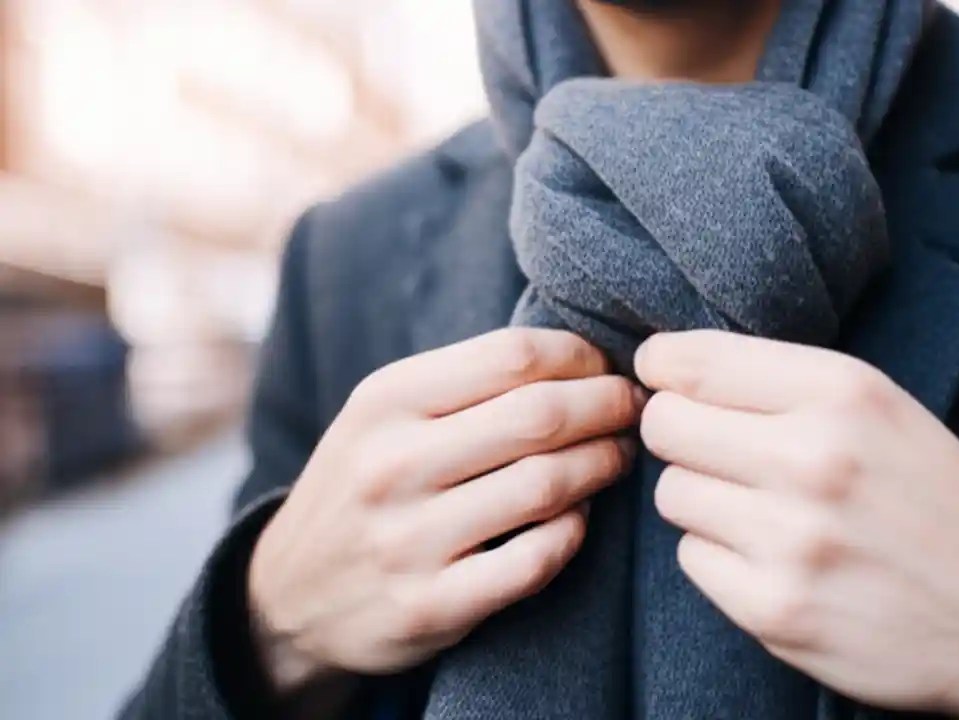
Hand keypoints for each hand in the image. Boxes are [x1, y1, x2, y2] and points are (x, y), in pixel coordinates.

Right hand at [247, 329, 642, 704]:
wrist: (288, 592)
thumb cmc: (364, 484)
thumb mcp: (385, 415)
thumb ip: (466, 382)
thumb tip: (581, 357)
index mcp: (385, 401)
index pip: (513, 355)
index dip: (581, 358)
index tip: (606, 369)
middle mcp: (391, 465)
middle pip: (539, 416)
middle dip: (608, 406)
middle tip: (633, 410)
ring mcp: (408, 541)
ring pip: (546, 486)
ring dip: (603, 465)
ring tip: (618, 456)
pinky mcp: (429, 606)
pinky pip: (534, 560)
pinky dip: (573, 533)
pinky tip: (579, 517)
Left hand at [636, 331, 958, 719]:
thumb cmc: (937, 499)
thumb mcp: (881, 407)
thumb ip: (779, 382)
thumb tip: (665, 367)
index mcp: (841, 391)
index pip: (689, 363)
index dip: (666, 374)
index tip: (671, 384)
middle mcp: (812, 457)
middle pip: (664, 426)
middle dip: (683, 438)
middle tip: (724, 456)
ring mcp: (791, 539)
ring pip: (672, 495)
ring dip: (706, 503)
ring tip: (767, 514)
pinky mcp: (775, 609)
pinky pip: (693, 561)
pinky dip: (723, 561)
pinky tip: (777, 562)